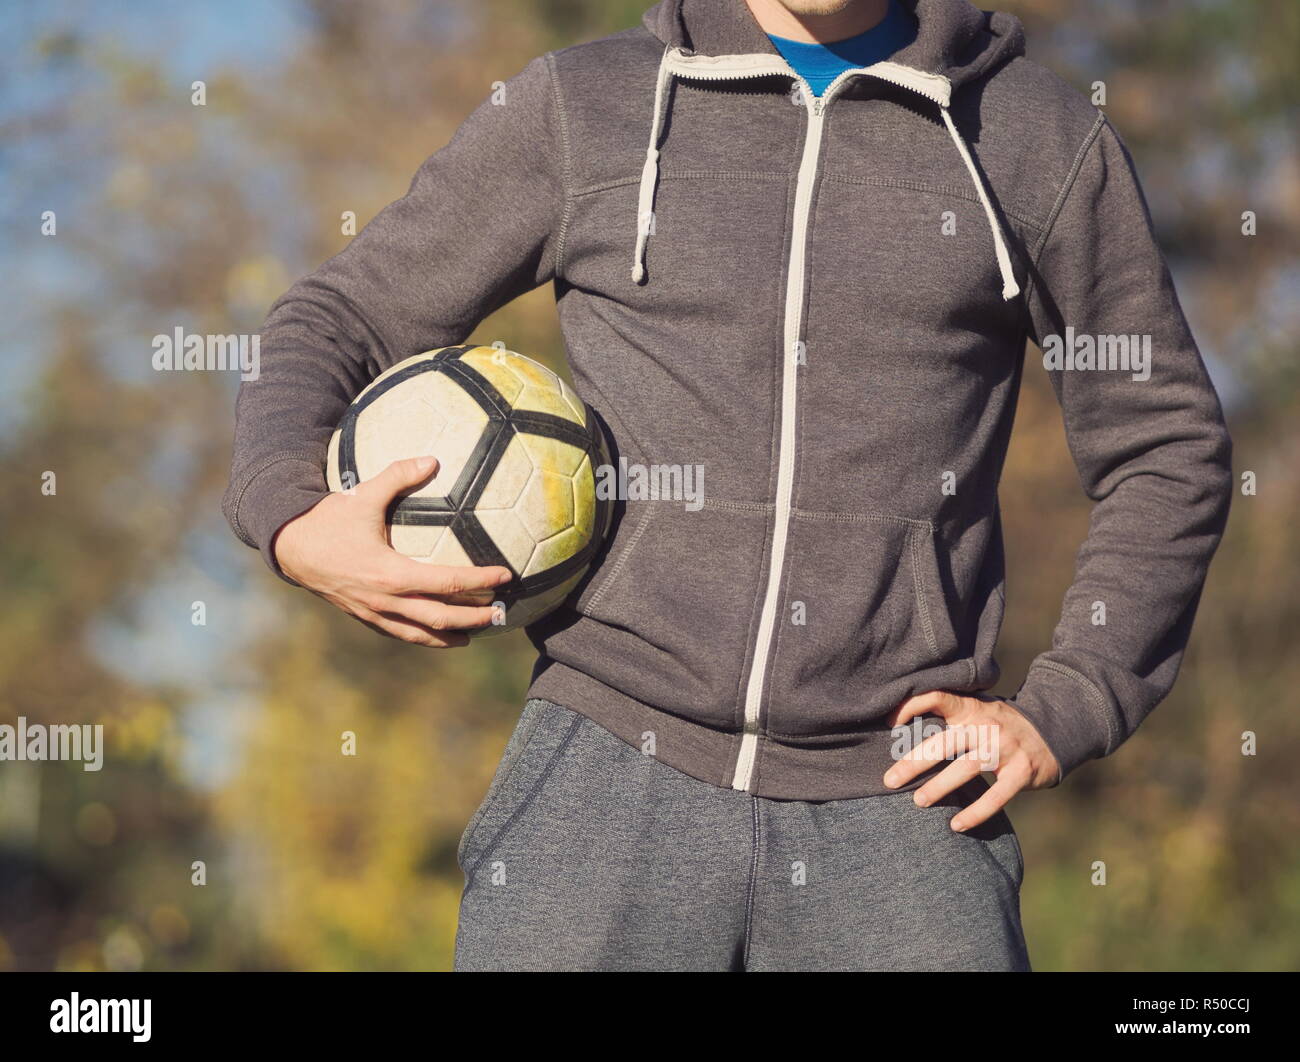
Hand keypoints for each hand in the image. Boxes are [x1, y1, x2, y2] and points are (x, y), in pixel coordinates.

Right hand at [272, 456, 512, 646]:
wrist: (289, 547)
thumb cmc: (328, 520)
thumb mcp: (363, 495)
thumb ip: (399, 475)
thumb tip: (432, 459)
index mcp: (390, 573)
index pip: (446, 582)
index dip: (479, 581)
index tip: (505, 576)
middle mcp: (385, 600)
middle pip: (440, 617)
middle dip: (474, 617)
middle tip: (501, 613)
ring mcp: (373, 612)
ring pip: (419, 634)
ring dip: (450, 635)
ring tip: (475, 634)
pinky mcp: (363, 616)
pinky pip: (398, 633)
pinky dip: (422, 637)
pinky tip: (436, 634)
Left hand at [881, 691, 1060, 831]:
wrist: (1054, 730)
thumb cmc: (999, 726)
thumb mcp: (977, 712)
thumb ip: (949, 719)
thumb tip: (901, 733)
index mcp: (971, 709)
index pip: (938, 697)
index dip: (912, 706)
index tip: (890, 723)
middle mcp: (986, 725)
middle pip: (944, 742)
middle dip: (914, 762)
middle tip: (889, 781)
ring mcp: (1005, 748)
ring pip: (966, 768)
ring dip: (940, 787)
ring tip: (918, 802)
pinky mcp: (1022, 772)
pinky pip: (996, 796)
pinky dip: (976, 812)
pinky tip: (957, 825)